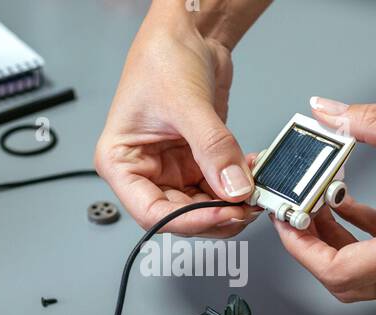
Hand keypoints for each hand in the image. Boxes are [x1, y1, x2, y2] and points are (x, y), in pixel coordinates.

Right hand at [94, 6, 258, 237]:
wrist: (187, 33)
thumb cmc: (162, 57)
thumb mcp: (187, 104)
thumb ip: (212, 148)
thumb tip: (234, 188)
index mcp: (121, 162)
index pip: (152, 213)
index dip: (189, 221)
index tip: (222, 215)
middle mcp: (144, 169)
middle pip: (180, 214)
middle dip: (216, 215)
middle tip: (246, 207)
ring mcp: (172, 166)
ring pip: (203, 205)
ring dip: (231, 203)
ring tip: (254, 190)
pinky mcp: (197, 159)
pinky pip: (219, 186)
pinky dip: (238, 185)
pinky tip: (253, 173)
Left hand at [274, 99, 375, 301]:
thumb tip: (334, 113)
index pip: (344, 273)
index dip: (306, 254)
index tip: (290, 225)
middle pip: (351, 283)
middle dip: (316, 252)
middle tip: (298, 217)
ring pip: (372, 274)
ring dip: (340, 245)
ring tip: (320, 206)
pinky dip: (367, 237)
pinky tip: (353, 206)